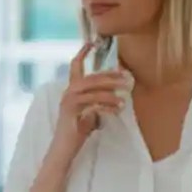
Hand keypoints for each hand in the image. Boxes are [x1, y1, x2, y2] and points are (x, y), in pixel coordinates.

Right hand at [52, 42, 128, 156]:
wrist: (63, 149)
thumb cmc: (77, 130)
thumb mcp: (89, 111)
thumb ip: (97, 99)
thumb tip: (116, 91)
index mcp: (71, 90)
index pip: (75, 66)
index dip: (83, 53)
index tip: (92, 42)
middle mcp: (68, 93)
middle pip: (91, 78)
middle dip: (111, 77)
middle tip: (127, 79)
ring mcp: (68, 103)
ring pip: (93, 91)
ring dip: (111, 95)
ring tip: (125, 100)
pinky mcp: (72, 114)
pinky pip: (92, 106)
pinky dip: (106, 107)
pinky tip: (117, 111)